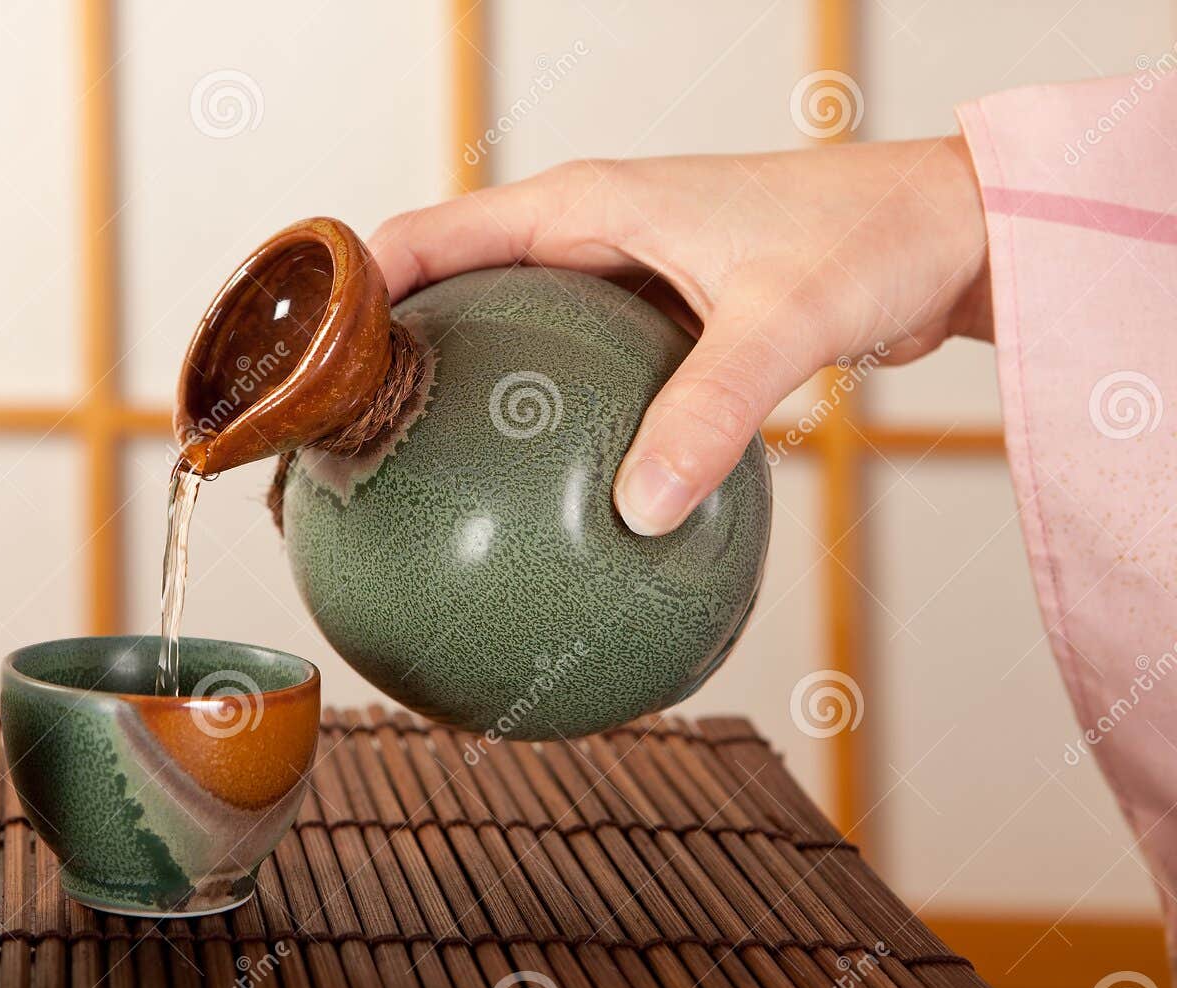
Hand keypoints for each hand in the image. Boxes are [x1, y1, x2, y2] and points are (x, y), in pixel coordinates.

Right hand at [367, 137, 991, 534]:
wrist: (947, 232)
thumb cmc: (867, 241)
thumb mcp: (780, 325)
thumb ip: (706, 413)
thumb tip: (634, 515)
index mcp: (585, 206)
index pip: (429, 237)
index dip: (351, 295)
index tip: (306, 376)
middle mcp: (587, 237)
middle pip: (448, 292)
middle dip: (389, 361)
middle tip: (348, 452)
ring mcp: (618, 283)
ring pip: (507, 340)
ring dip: (460, 399)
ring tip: (415, 487)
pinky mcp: (655, 327)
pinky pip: (570, 379)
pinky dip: (538, 425)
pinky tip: (534, 502)